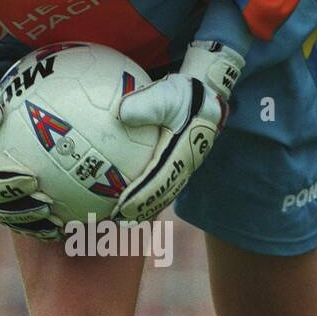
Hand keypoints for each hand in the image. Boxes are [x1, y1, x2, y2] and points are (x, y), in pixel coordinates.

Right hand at [0, 97, 62, 238]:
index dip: (9, 184)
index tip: (32, 179)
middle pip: (0, 207)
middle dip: (25, 209)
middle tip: (48, 204)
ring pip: (9, 219)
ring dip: (33, 224)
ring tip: (57, 224)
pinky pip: (15, 221)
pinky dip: (34, 228)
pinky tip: (57, 230)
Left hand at [113, 41, 244, 221]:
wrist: (204, 99)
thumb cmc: (184, 96)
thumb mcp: (168, 94)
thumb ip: (147, 103)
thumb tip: (121, 112)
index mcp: (179, 154)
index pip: (158, 182)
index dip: (140, 198)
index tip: (121, 208)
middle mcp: (181, 168)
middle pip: (157, 198)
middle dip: (136, 213)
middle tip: (112, 221)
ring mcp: (178, 171)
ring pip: (158, 197)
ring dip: (138, 210)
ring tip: (113, 219)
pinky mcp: (173, 169)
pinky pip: (155, 187)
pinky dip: (139, 197)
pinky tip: (117, 198)